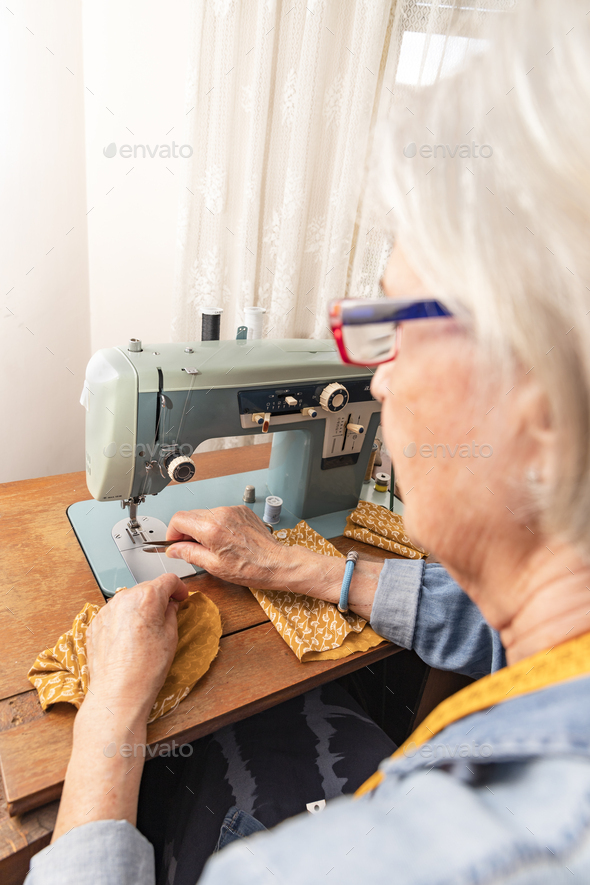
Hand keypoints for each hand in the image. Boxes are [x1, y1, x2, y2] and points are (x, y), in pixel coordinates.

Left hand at [86, 573, 188, 718]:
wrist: (118, 691)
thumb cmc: (146, 668)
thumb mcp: (170, 636)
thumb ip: (171, 613)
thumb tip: (170, 606)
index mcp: (147, 597)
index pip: (168, 580)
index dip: (179, 588)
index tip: (181, 597)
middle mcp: (124, 598)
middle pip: (147, 588)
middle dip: (158, 598)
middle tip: (167, 614)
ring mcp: (107, 610)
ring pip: (129, 601)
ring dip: (139, 608)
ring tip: (146, 630)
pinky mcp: (95, 624)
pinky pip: (114, 614)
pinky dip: (123, 620)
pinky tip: (129, 639)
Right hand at [166, 505, 316, 591]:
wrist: (276, 563)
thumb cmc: (250, 568)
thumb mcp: (213, 566)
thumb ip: (189, 553)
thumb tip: (174, 550)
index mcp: (211, 528)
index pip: (178, 519)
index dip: (172, 533)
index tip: (175, 544)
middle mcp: (221, 514)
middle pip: (191, 515)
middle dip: (186, 531)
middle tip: (191, 548)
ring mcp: (232, 510)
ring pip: (205, 514)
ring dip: (202, 528)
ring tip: (211, 546)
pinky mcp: (241, 510)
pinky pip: (221, 514)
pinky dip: (217, 524)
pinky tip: (225, 539)